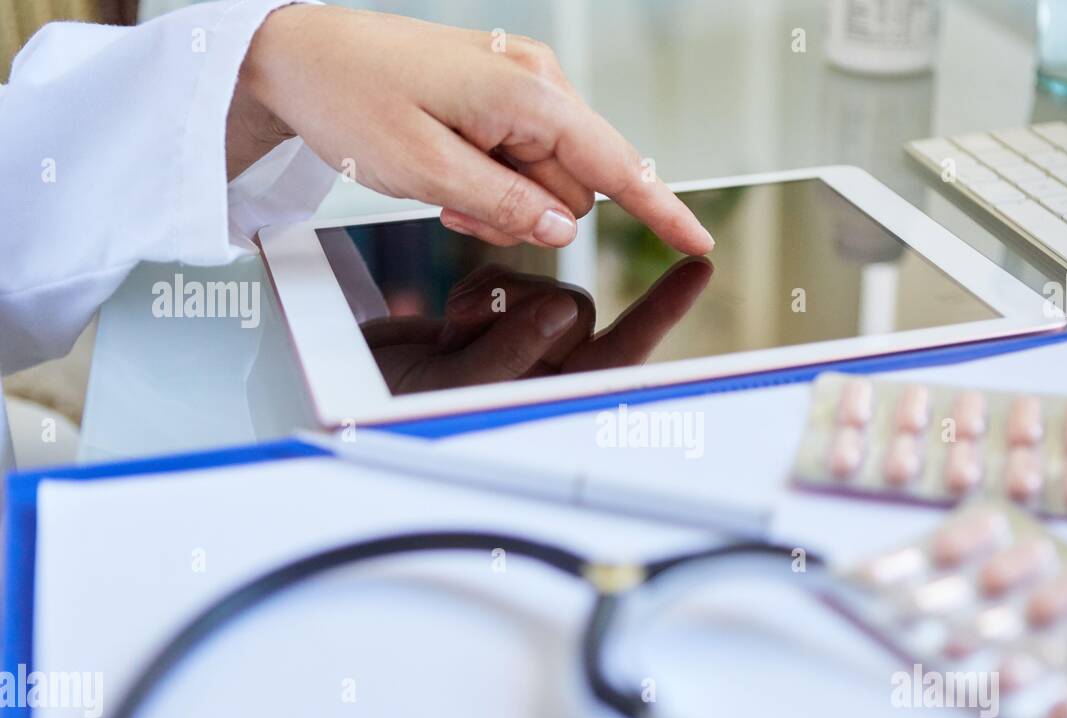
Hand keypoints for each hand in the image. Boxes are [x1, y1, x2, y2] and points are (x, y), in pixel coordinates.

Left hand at [231, 5, 712, 255]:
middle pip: (575, 186)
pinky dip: (490, 187)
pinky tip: (448, 176)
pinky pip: (522, 167)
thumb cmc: (351, 97)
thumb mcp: (424, 169)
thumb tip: (565, 228)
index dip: (658, 210)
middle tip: (457, 206)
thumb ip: (503, 205)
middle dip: (528, 214)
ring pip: (547, 185)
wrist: (300, 56)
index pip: (613, 163)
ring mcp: (521, 91)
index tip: (698, 244)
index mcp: (525, 91)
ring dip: (503, 205)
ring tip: (443, 186)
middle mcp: (536, 84)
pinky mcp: (503, 103)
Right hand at [361, 258, 714, 393]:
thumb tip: (559, 312)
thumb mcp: (454, 389)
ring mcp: (515, 345)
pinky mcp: (488, 319)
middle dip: (532, 309)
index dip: (661, 309)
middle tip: (474, 329)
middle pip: (576, 310)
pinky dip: (475, 292)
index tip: (697, 267)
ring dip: (495, 299)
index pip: (621, 353)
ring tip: (454, 331)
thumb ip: (511, 354)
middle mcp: (541, 372)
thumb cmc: (393, 409)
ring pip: (539, 289)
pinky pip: (502, 279)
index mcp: (548, 398)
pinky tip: (449, 320)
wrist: (347, 387)